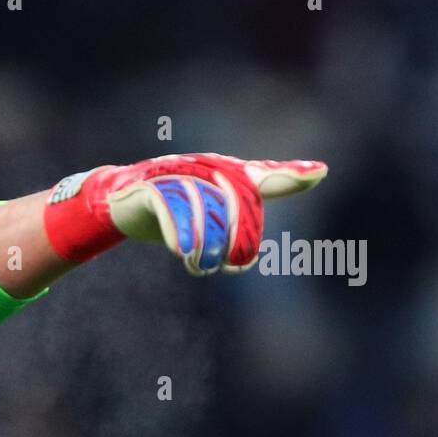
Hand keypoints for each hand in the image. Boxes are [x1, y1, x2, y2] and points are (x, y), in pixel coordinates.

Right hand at [43, 152, 327, 274]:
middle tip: (230, 265)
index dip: (286, 177)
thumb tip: (263, 232)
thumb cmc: (171, 204)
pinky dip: (178, 234)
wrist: (119, 200)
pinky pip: (170, 209)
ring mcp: (176, 176)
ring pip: (203, 210)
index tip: (318, 174)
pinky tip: (181, 252)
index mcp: (223, 172)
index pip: (259, 178)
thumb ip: (243, 216)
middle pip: (234, 203)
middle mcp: (204, 169)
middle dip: (235, 240)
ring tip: (199, 267)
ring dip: (204, 246)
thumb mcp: (208, 209)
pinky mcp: (150, 189)